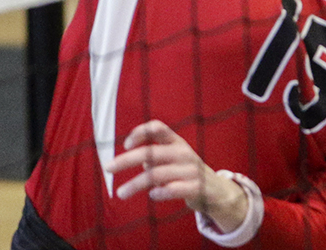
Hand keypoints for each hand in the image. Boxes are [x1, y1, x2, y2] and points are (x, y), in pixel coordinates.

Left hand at [107, 120, 247, 229]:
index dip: (140, 132)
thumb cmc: (187, 173)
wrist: (217, 190)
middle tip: (108, 167)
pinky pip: (173, 190)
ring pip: (156, 174)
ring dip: (135, 184)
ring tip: (121, 193)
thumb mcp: (173, 159)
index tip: (126, 144)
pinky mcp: (196, 187)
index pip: (158, 128)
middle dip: (126, 159)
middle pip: (151, 152)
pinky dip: (160, 193)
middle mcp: (184, 152)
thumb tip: (137, 161)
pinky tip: (152, 196)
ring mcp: (191, 170)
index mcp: (177, 142)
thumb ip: (155, 158)